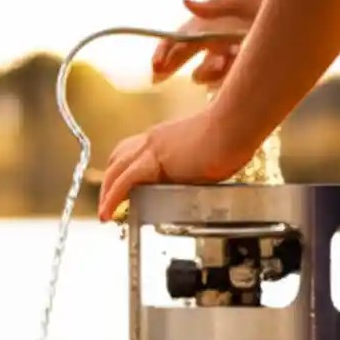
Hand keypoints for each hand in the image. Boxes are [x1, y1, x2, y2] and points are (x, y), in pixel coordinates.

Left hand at [97, 112, 251, 221]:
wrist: (234, 125)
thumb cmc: (232, 136)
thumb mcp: (209, 152)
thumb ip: (198, 165)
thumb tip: (204, 178)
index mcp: (165, 137)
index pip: (134, 151)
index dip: (123, 168)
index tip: (122, 186)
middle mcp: (153, 139)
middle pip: (118, 159)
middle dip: (109, 181)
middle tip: (107, 203)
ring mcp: (151, 148)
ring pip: (116, 170)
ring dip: (106, 192)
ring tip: (104, 213)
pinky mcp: (152, 161)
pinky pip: (123, 182)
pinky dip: (112, 198)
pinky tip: (107, 213)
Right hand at [151, 0, 267, 86]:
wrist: (306, 24)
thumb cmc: (272, 5)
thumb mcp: (243, 3)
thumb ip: (214, 6)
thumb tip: (185, 2)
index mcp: (212, 24)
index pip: (179, 38)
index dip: (165, 51)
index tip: (156, 65)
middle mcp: (216, 42)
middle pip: (184, 57)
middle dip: (170, 66)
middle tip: (157, 78)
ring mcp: (228, 60)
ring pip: (203, 75)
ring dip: (207, 71)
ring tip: (225, 61)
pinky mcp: (240, 75)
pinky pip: (221, 86)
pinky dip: (223, 82)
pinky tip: (234, 70)